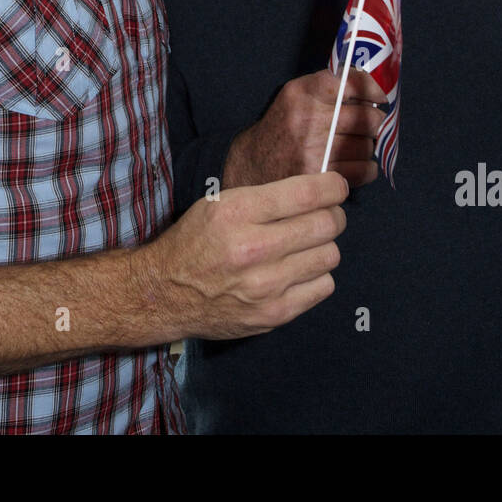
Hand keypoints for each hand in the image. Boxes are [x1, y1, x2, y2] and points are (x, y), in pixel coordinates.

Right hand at [146, 172, 349, 339]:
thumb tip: (319, 191)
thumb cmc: (195, 242)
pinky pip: (323, 286)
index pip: (307, 194)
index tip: (336, 187)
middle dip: (333, 215)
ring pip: (330, 256)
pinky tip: (298, 270)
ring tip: (306, 245)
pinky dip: (316, 275)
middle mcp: (252, 248)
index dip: (333, 187)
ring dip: (324, 246)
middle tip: (326, 215)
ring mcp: (265, 286)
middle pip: (325, 225)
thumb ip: (267, 197)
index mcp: (237, 212)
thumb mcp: (220, 203)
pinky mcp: (274, 314)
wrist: (164, 294)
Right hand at [224, 69, 385, 189]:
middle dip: (373, 121)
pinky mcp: (318, 177)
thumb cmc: (283, 127)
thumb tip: (374, 88)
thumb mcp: (296, 95)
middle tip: (367, 124)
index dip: (372, 89)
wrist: (252, 163)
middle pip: (367, 118)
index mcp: (302, 93)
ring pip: (367, 146)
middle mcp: (307, 119)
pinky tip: (354, 165)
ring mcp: (313, 150)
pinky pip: (363, 170)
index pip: (350, 82)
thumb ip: (329, 86)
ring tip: (353, 146)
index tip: (379, 97)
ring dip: (367, 146)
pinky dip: (366, 169)